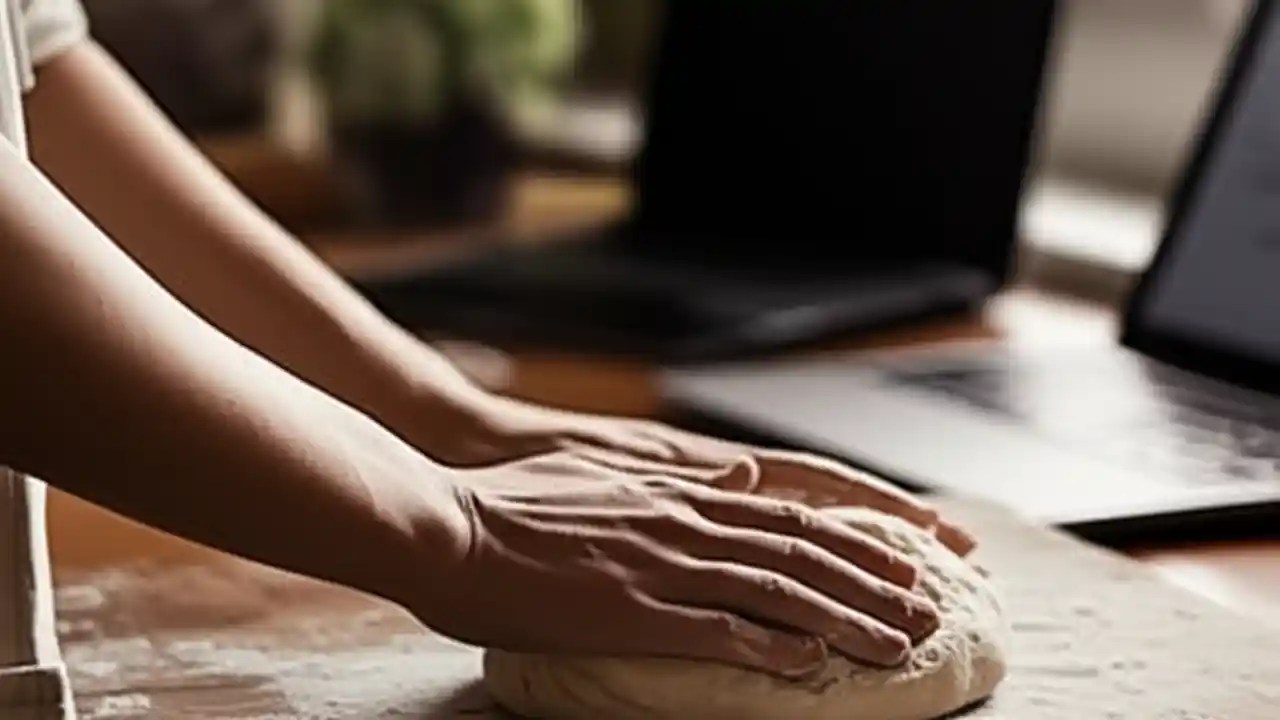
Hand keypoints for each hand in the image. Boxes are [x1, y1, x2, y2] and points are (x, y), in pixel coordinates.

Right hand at [412, 452, 939, 677]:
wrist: (448, 523)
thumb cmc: (512, 504)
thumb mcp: (604, 476)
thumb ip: (676, 483)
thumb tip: (734, 479)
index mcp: (676, 495)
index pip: (789, 514)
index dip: (854, 538)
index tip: (903, 559)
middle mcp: (683, 523)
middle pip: (801, 551)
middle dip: (871, 581)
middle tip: (925, 610)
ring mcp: (660, 565)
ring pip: (775, 589)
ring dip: (843, 617)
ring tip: (896, 642)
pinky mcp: (630, 609)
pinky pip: (716, 630)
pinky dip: (769, 646)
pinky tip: (810, 663)